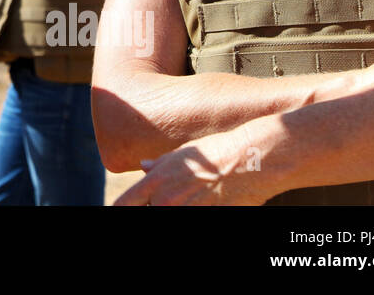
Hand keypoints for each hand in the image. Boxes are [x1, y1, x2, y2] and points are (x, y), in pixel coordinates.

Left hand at [114, 123, 276, 206]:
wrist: (250, 161)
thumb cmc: (216, 152)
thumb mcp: (182, 154)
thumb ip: (159, 164)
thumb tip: (143, 166)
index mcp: (156, 181)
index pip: (125, 204)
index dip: (122, 208)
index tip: (123, 209)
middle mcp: (167, 201)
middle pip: (150, 212)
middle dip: (156, 206)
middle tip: (175, 196)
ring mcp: (188, 213)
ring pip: (169, 217)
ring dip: (178, 209)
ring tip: (195, 197)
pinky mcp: (208, 220)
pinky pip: (194, 222)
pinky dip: (198, 212)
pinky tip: (207, 203)